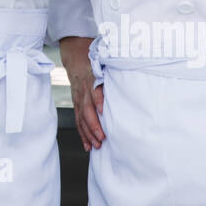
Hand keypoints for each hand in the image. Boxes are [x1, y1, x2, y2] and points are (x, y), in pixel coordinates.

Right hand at [60, 36, 104, 150]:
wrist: (76, 60)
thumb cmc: (93, 65)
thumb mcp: (103, 65)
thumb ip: (112, 74)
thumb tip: (130, 80)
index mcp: (91, 81)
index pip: (93, 92)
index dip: (97, 101)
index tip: (102, 110)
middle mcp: (83, 92)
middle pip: (86, 110)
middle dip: (93, 125)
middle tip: (102, 137)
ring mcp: (78, 99)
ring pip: (81, 119)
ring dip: (88, 133)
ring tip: (96, 145)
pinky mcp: (76, 105)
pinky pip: (78, 121)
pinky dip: (82, 134)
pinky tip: (87, 145)